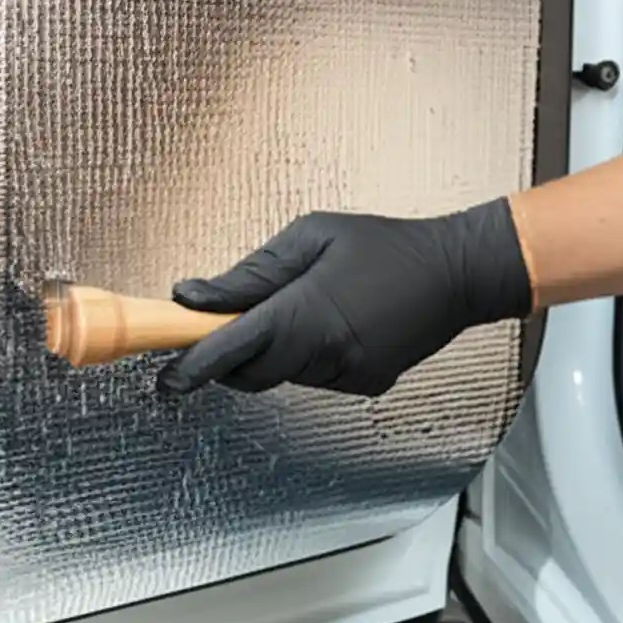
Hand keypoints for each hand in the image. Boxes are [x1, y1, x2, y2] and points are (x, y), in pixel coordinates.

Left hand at [154, 197, 532, 396]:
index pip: (231, 350)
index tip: (166, 377)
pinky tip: (335, 322)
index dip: (193, 367)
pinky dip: (306, 357)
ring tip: (304, 305)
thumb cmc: (384, 245)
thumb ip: (249, 272)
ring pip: (283, 376)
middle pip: (251, 374)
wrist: (455, 272)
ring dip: (273, 351)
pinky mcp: (365, 385)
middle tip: (226, 325)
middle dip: (231, 357)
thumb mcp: (309, 237)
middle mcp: (325, 353)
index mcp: (306, 312)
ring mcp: (347, 375)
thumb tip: (195, 295)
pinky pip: (315, 378)